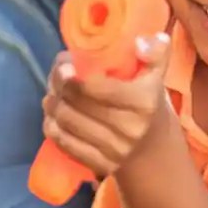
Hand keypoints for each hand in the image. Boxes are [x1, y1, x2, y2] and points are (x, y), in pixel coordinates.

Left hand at [41, 33, 172, 177]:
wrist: (153, 151)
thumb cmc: (147, 103)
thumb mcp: (155, 76)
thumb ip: (155, 53)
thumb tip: (141, 42)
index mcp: (143, 102)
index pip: (94, 87)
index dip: (71, 73)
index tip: (64, 62)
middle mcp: (129, 129)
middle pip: (75, 103)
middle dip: (58, 85)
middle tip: (56, 76)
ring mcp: (115, 150)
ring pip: (66, 121)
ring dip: (52, 104)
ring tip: (52, 94)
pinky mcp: (100, 165)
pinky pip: (64, 143)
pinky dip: (52, 126)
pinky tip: (53, 116)